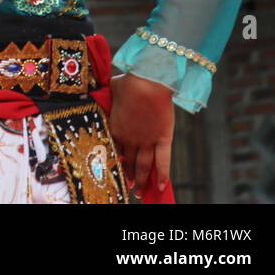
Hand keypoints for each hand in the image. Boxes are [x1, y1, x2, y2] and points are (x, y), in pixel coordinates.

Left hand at [108, 73, 173, 197]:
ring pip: (143, 166)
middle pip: (127, 161)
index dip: (115, 160)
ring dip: (141, 180)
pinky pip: (163, 161)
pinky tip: (161, 186)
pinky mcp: (162, 139)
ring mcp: (146, 141)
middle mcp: (129, 139)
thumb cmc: (128, 82)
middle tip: (127, 186)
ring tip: (139, 192)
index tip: (115, 168)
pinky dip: (162, 175)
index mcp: (115, 128)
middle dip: (127, 175)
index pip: (114, 149)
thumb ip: (113, 93)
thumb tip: (111, 84)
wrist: (146, 84)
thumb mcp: (114, 89)